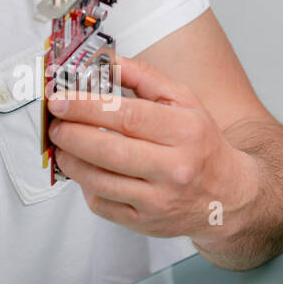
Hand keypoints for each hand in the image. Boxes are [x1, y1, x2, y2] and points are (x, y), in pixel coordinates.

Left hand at [46, 56, 257, 240]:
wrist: (228, 196)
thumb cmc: (201, 144)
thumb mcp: (183, 101)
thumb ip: (142, 76)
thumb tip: (102, 60)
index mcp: (184, 132)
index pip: (126, 116)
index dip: (85, 107)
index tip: (60, 100)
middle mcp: (174, 169)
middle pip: (108, 150)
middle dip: (70, 134)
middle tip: (54, 123)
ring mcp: (159, 200)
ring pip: (99, 181)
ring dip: (70, 161)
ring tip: (62, 145)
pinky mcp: (145, 223)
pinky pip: (102, 205)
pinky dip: (85, 186)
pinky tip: (85, 171)